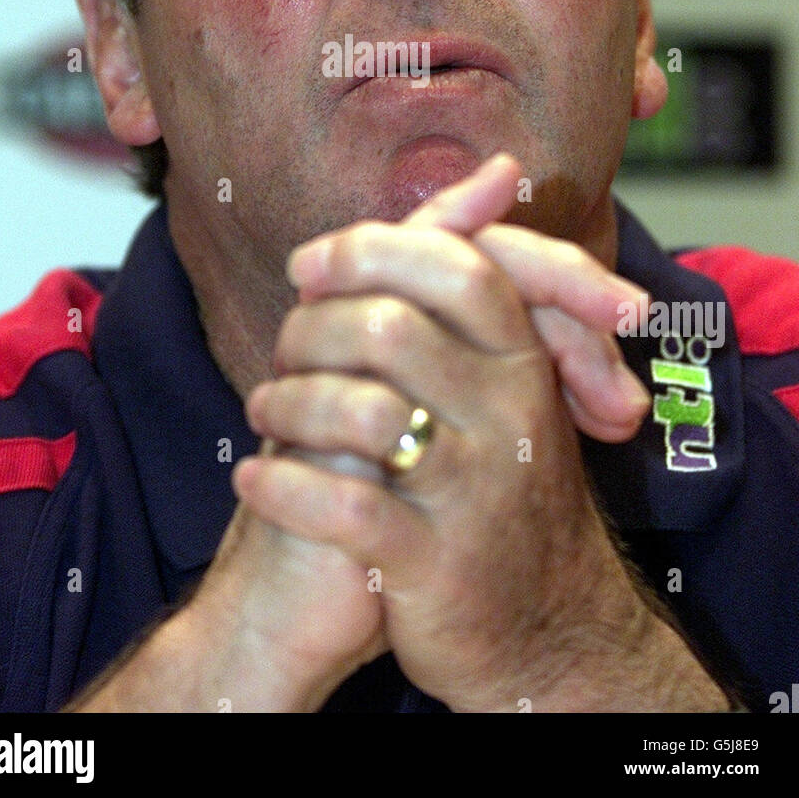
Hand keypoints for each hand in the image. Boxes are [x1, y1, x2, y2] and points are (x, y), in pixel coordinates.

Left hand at [235, 155, 662, 710]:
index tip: (306, 270)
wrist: (547, 630)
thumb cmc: (503, 479)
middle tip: (280, 348)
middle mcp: (513, 417)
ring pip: (359, 413)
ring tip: (261, 413)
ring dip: (283, 405)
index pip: (454, 266)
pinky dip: (279, 488)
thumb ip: (479, 272)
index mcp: (525, 361)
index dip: (367, 253)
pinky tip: (251, 480)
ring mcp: (476, 492)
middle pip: (391, 328)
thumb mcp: (507, 375)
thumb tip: (495, 168)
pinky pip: (342, 511)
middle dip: (310, 330)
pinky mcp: (436, 565)